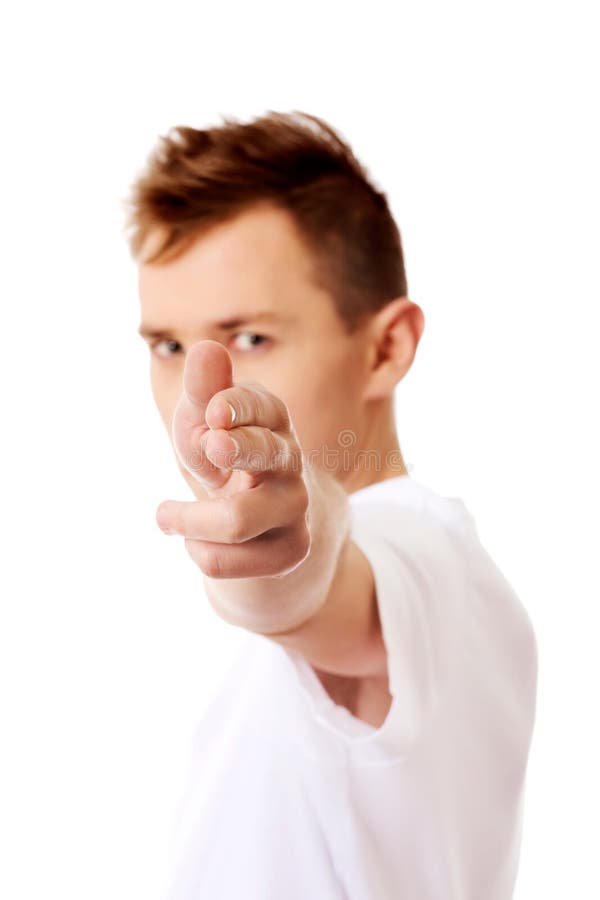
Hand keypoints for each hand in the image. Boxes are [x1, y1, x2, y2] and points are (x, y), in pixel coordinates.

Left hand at [155, 340, 310, 579]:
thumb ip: (204, 392)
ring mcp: (295, 509)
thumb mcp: (206, 425)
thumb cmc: (225, 460)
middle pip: (266, 454)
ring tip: (165, 515)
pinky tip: (195, 540)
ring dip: (189, 519)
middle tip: (209, 449)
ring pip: (238, 519)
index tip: (213, 413)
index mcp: (272, 420)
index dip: (238, 407)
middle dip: (238, 451)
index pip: (264, 406)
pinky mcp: (290, 552)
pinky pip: (226, 560)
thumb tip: (205, 348)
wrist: (264, 526)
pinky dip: (197, 550)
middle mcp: (291, 461)